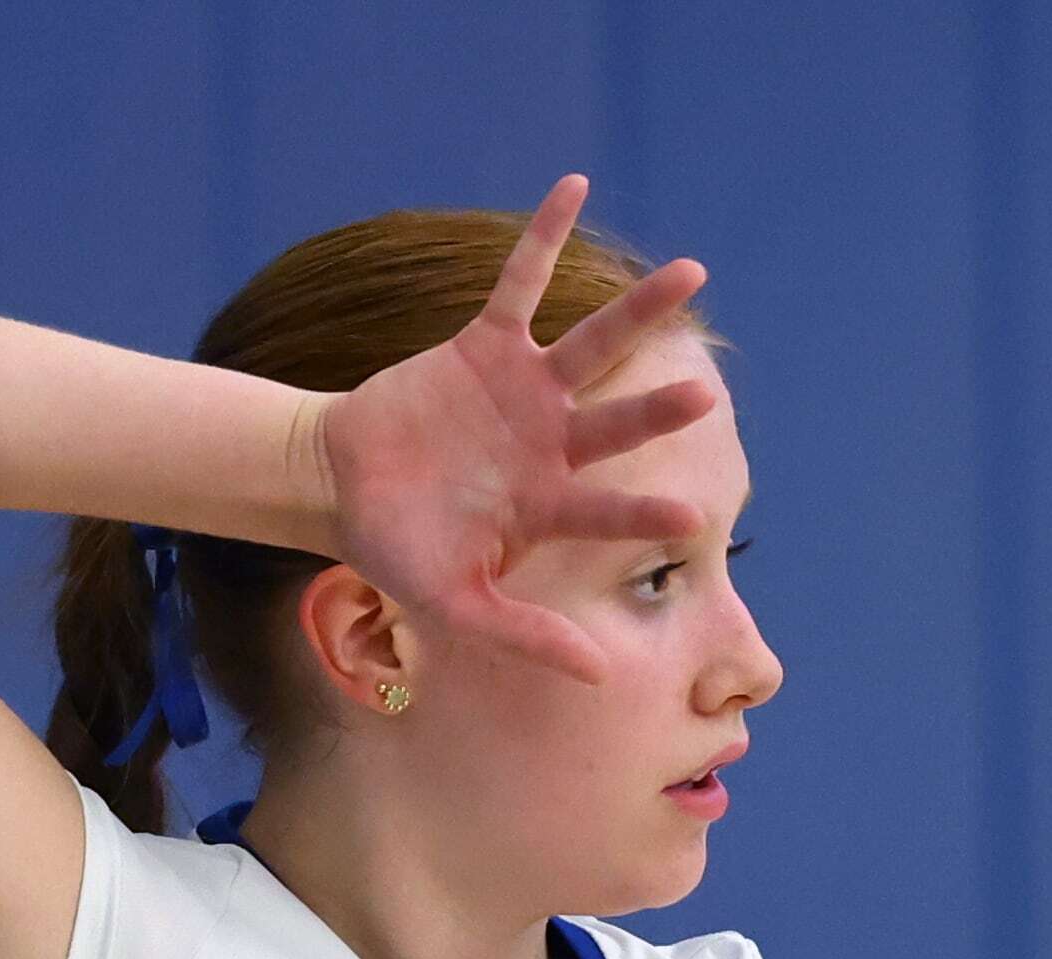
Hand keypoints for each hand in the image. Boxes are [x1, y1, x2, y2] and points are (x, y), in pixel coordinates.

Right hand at [303, 176, 718, 686]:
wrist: (341, 489)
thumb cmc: (401, 552)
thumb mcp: (458, 607)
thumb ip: (526, 637)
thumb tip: (600, 676)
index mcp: (551, 505)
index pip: (610, 511)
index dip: (645, 514)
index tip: (694, 519)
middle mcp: (552, 443)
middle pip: (619, 422)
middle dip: (661, 410)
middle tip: (710, 396)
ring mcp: (524, 390)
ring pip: (593, 344)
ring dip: (641, 311)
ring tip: (695, 273)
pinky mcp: (485, 346)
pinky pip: (521, 283)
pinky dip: (545, 238)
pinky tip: (577, 188)